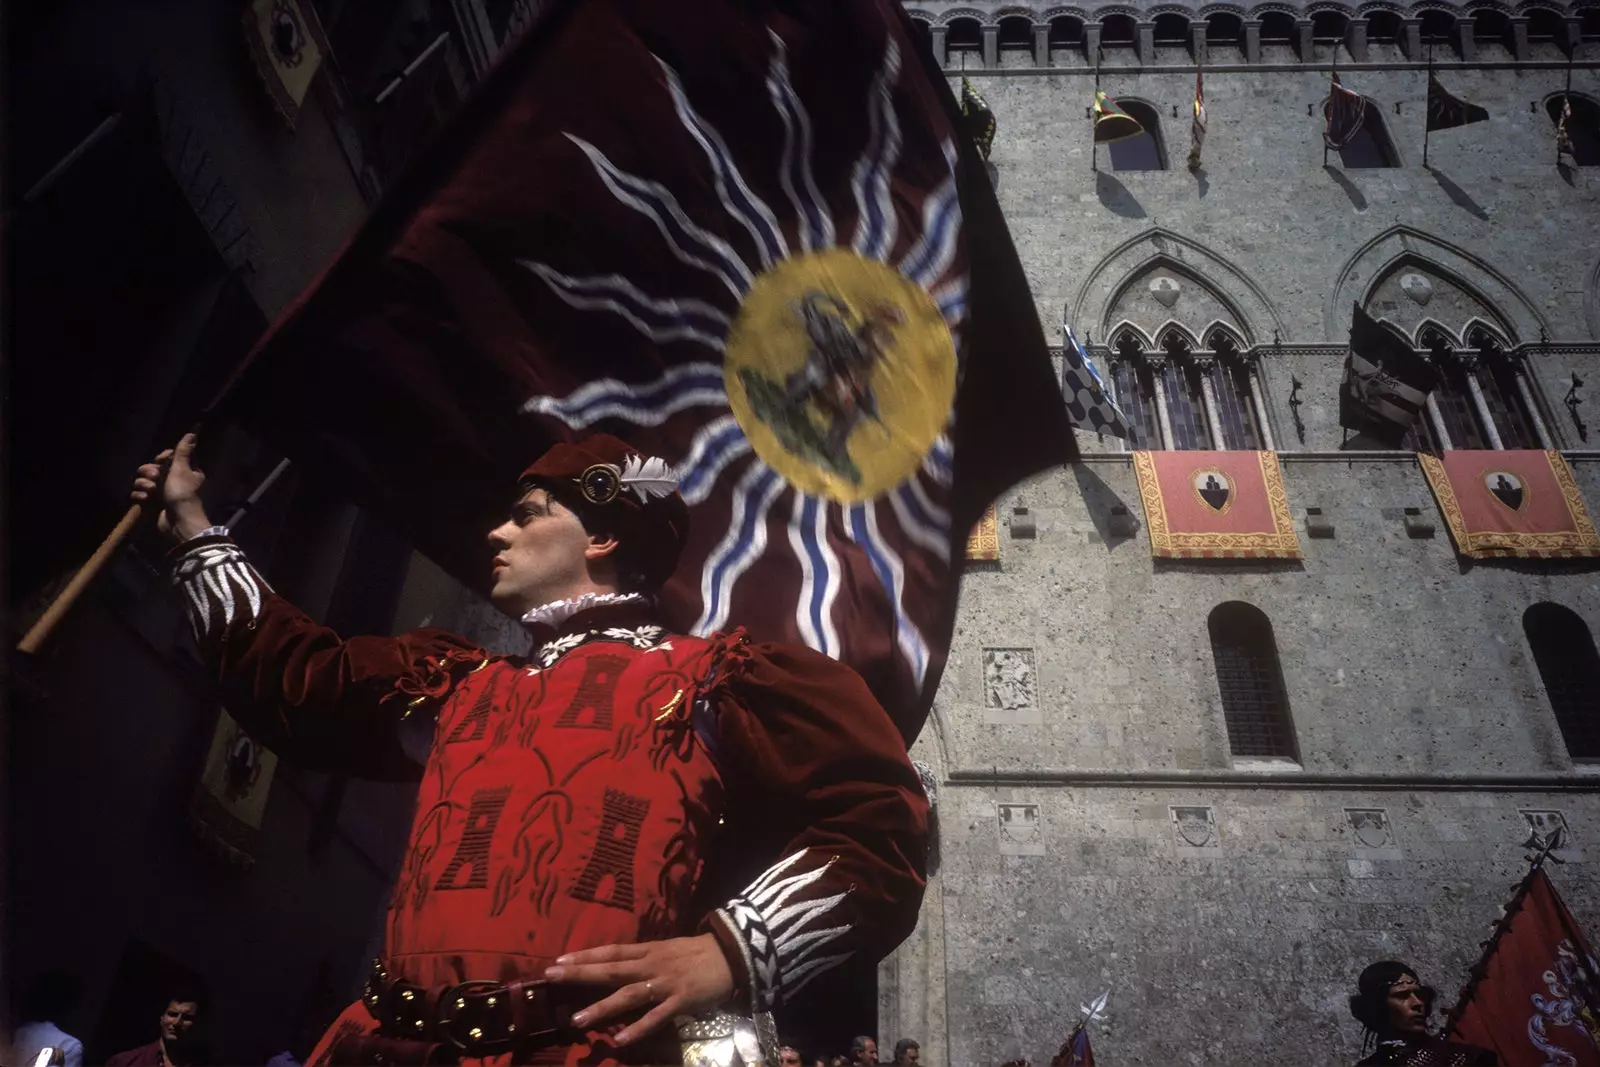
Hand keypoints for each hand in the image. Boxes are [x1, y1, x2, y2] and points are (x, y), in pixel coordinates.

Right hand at [131, 433, 212, 541]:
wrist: (180, 521)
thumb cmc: (183, 493)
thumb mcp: (182, 469)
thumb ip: (183, 451)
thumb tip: (191, 434)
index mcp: (184, 471)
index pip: (168, 458)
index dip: (162, 458)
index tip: (160, 461)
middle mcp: (174, 480)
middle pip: (154, 469)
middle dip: (149, 472)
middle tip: (153, 478)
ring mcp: (164, 493)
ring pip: (145, 481)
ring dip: (144, 484)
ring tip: (150, 491)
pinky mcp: (155, 504)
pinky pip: (141, 495)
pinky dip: (141, 496)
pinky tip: (144, 499)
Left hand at [544, 933, 733, 1044]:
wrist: (734, 954)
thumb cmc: (700, 953)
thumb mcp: (669, 949)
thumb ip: (646, 959)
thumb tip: (620, 967)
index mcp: (649, 950)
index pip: (611, 951)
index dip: (585, 955)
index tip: (558, 959)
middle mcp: (652, 964)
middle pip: (611, 968)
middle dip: (580, 973)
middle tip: (551, 976)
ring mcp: (666, 982)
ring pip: (628, 994)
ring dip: (602, 1007)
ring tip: (577, 1020)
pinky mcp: (681, 1000)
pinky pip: (656, 1017)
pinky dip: (638, 1028)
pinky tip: (620, 1040)